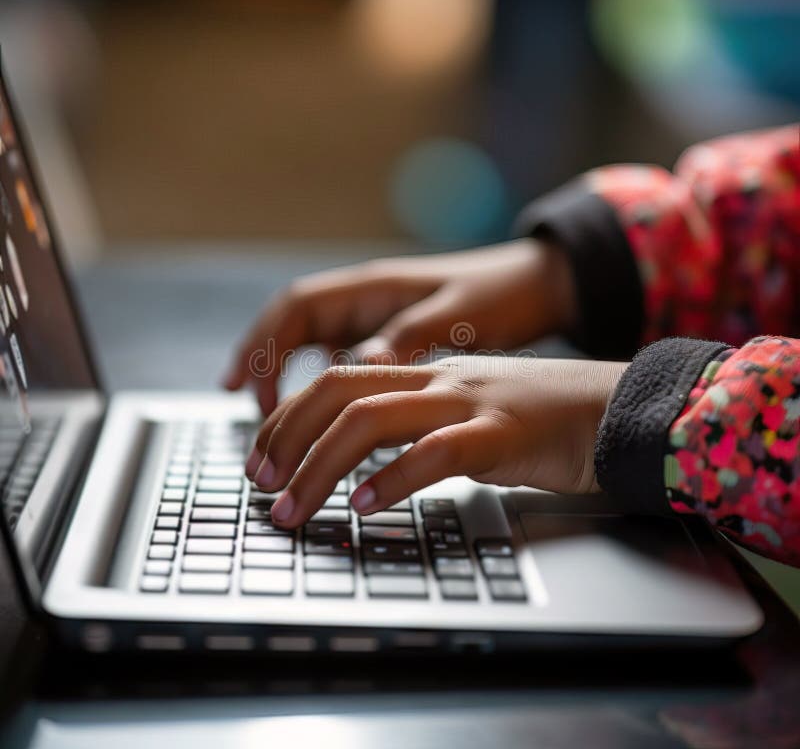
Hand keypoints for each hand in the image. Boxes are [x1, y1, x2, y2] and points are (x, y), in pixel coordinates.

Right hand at [223, 239, 576, 412]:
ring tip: (265, 415)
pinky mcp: (388, 336)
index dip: (268, 346)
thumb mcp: (457, 317)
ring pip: (310, 342)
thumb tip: (359, 367)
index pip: (299, 309)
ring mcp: (373, 318)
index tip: (258, 390)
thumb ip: (408, 337)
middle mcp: (365, 300)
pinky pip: (337, 356)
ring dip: (283, 372)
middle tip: (239, 403)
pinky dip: (317, 381)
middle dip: (259, 359)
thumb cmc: (499, 295)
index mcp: (374, 287)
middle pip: (291, 324)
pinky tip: (315, 410)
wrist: (535, 287)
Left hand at [245, 356, 626, 528]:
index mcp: (428, 376)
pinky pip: (434, 452)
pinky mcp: (501, 434)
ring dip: (319, 466)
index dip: (289, 416)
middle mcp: (439, 381)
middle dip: (287, 437)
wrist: (616, 407)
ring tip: (292, 509)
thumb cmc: (543, 420)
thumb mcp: (469, 414)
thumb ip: (420, 429)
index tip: (262, 457)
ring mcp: (468, 402)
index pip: (337, 381)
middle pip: (339, 392)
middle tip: (259, 484)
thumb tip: (365, 466)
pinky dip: (390, 479)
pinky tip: (363, 507)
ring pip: (372, 419)